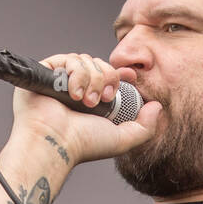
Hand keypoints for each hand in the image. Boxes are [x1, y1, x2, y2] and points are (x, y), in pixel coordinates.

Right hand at [12, 52, 162, 164]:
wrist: (56, 142)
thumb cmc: (83, 144)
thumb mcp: (122, 139)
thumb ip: (145, 127)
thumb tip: (156, 107)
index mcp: (93, 101)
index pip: (109, 76)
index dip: (121, 74)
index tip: (131, 77)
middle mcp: (77, 89)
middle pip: (100, 65)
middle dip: (106, 80)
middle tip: (101, 99)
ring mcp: (60, 80)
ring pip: (86, 60)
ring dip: (91, 80)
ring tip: (84, 101)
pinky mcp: (45, 73)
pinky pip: (68, 59)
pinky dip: (76, 74)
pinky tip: (73, 93)